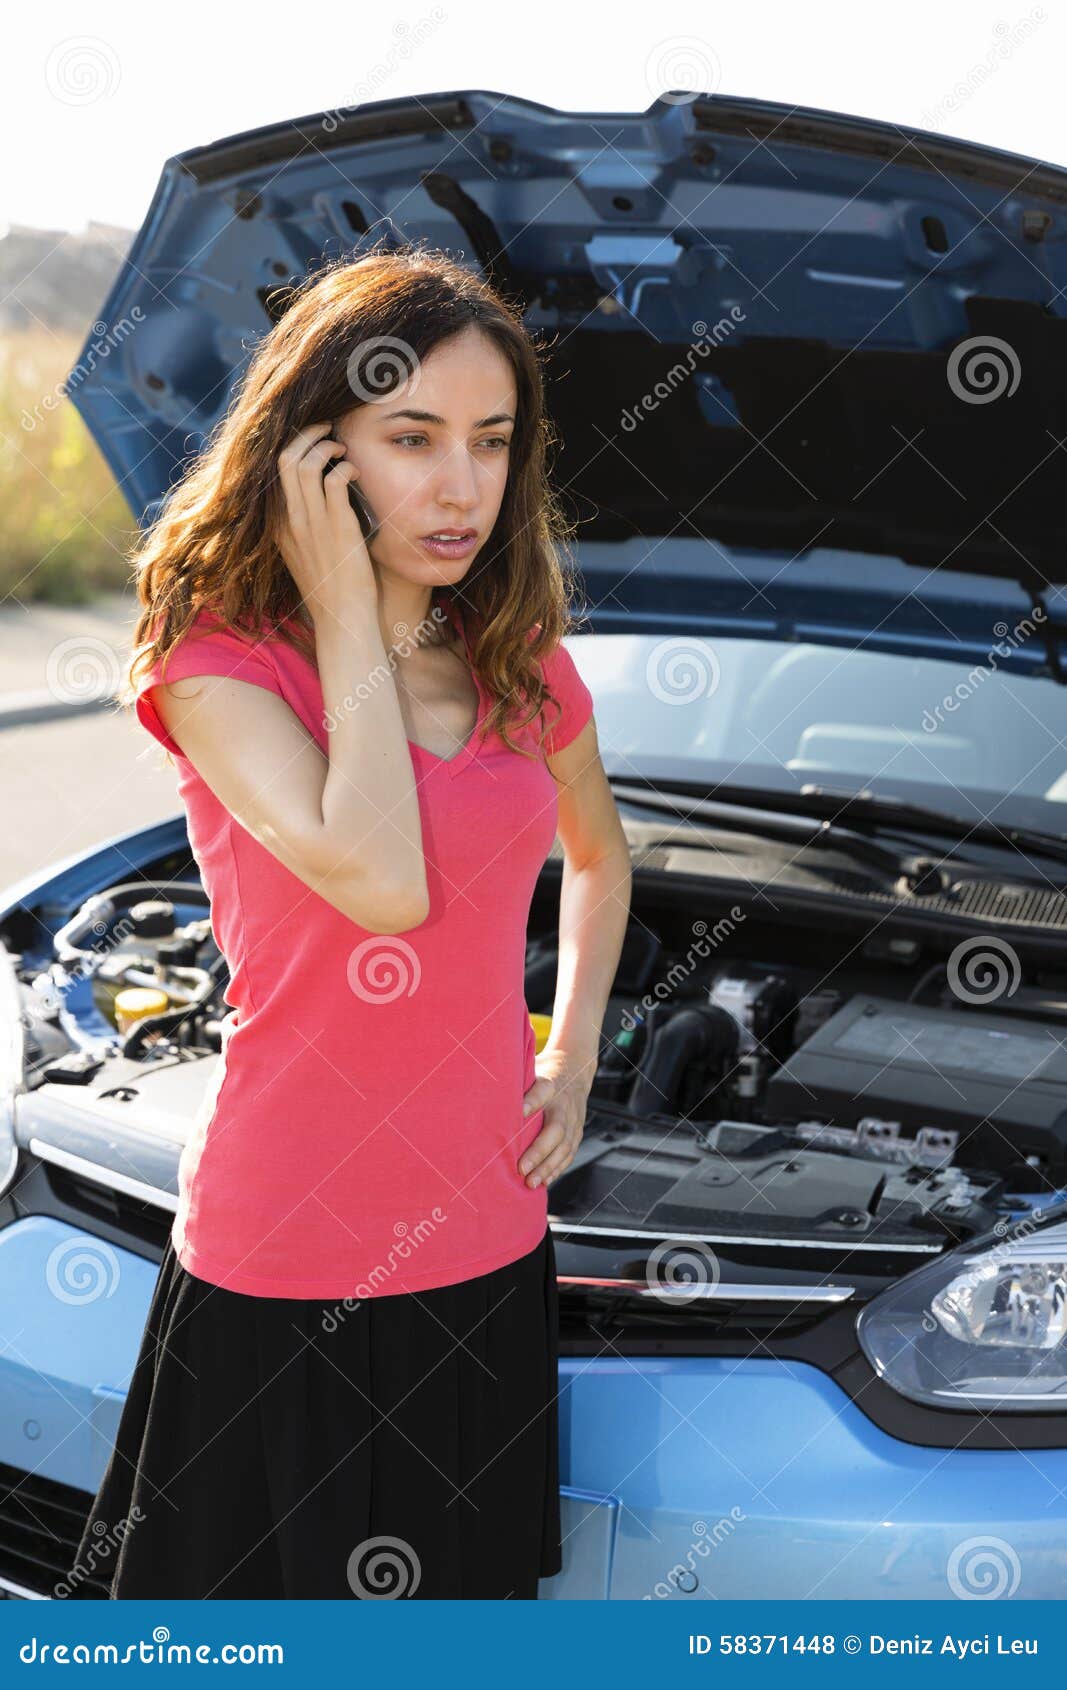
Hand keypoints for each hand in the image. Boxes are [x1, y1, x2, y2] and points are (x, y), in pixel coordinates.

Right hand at [276, 420, 375, 619]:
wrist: (342, 619)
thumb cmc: (330, 587)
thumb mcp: (302, 554)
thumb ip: (301, 526)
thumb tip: (313, 497)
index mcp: (278, 525)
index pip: (273, 471)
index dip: (292, 446)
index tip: (310, 440)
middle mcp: (290, 520)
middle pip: (286, 458)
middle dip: (306, 434)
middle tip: (327, 429)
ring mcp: (312, 522)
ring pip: (307, 463)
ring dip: (326, 446)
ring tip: (343, 448)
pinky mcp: (338, 526)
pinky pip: (336, 480)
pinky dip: (346, 467)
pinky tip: (355, 471)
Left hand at [517, 1048, 594, 1188]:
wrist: (574, 1072)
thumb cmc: (542, 1077)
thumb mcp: (529, 1072)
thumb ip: (513, 1085)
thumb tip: (482, 1098)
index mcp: (550, 1085)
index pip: (542, 1091)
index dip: (531, 1102)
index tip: (518, 1112)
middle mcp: (565, 1104)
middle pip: (556, 1129)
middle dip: (539, 1151)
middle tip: (521, 1168)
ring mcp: (574, 1120)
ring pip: (565, 1146)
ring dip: (548, 1167)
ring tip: (530, 1182)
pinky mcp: (577, 1134)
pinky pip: (569, 1155)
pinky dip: (556, 1170)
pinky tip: (544, 1181)